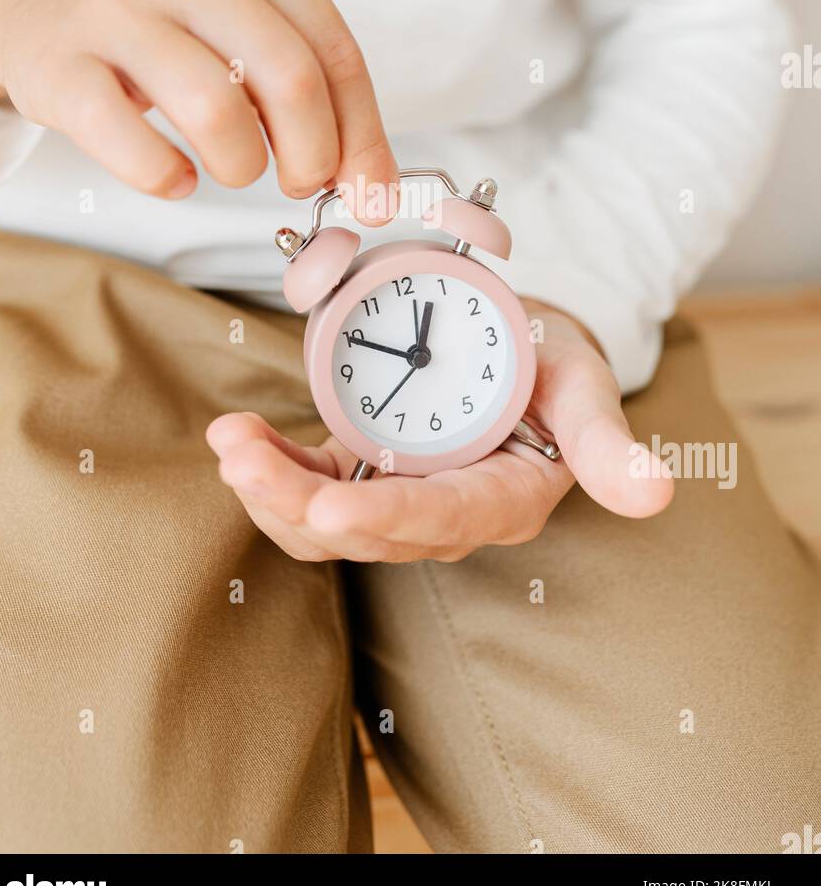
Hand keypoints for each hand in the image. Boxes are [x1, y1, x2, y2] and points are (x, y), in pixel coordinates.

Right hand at [0, 0, 396, 215]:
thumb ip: (311, 89)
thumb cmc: (165, 24)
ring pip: (216, 110)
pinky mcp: (60, 65)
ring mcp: (115, 10)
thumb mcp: (243, 25)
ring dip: (242, 166)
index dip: (363, 136)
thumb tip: (372, 188)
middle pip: (289, 78)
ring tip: (234, 168)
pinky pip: (129, 140)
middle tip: (300, 182)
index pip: (335, 51)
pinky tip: (176, 176)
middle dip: (313, 155)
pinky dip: (166, 177)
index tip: (369, 194)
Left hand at [206, 300, 673, 562]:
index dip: (386, 517)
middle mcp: (446, 517)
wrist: (524, 355)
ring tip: (228, 441)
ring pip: (323, 524)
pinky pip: (309, 491)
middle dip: (294, 499)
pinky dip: (271, 471)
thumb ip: (608, 441)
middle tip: (239, 453)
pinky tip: (239, 438)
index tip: (329, 506)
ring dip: (267, 490)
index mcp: (503, 498)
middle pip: (365, 530)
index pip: (442, 517)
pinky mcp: (364, 477)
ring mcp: (399, 503)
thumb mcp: (585, 388)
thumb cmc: (556, 369)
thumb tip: (657, 493)